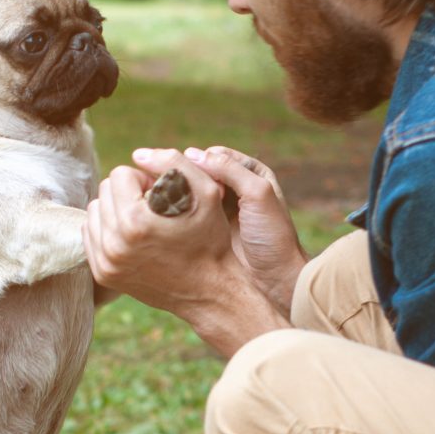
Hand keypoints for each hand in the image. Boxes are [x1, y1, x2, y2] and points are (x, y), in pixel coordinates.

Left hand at [85, 152, 288, 356]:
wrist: (209, 290)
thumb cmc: (210, 238)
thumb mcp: (206, 191)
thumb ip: (172, 162)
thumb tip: (137, 154)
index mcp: (135, 221)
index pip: (120, 174)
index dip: (144, 179)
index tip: (162, 195)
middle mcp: (114, 243)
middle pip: (105, 190)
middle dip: (128, 192)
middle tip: (154, 208)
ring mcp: (106, 261)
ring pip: (94, 211)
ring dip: (116, 210)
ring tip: (143, 222)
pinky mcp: (103, 274)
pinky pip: (90, 235)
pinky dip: (108, 230)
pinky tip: (133, 237)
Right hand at [132, 145, 306, 315]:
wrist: (275, 280)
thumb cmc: (272, 236)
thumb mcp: (257, 195)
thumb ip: (230, 170)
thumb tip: (193, 153)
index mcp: (251, 173)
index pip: (216, 156)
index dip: (197, 160)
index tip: (180, 171)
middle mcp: (235, 188)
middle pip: (201, 172)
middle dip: (183, 175)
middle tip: (162, 182)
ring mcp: (220, 209)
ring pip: (192, 191)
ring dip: (176, 192)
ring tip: (159, 197)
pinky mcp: (209, 229)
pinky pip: (189, 212)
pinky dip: (176, 210)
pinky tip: (164, 213)